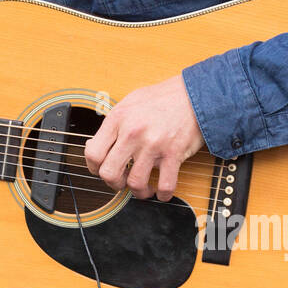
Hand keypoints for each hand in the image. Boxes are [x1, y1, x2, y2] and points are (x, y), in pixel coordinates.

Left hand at [83, 74, 204, 200]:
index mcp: (118, 119)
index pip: (93, 153)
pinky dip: (163, 194)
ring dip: (139, 192)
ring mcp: (153, 144)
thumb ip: (112, 126)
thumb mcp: (128, 103)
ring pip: (136, 183)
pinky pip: (165, 184)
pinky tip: (162, 190)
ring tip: (143, 188)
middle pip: (109, 173)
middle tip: (121, 182)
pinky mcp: (174, 153)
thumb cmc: (161, 99)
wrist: (193, 94)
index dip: (94, 168)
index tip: (101, 170)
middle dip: (114, 183)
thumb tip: (94, 146)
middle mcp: (132, 132)